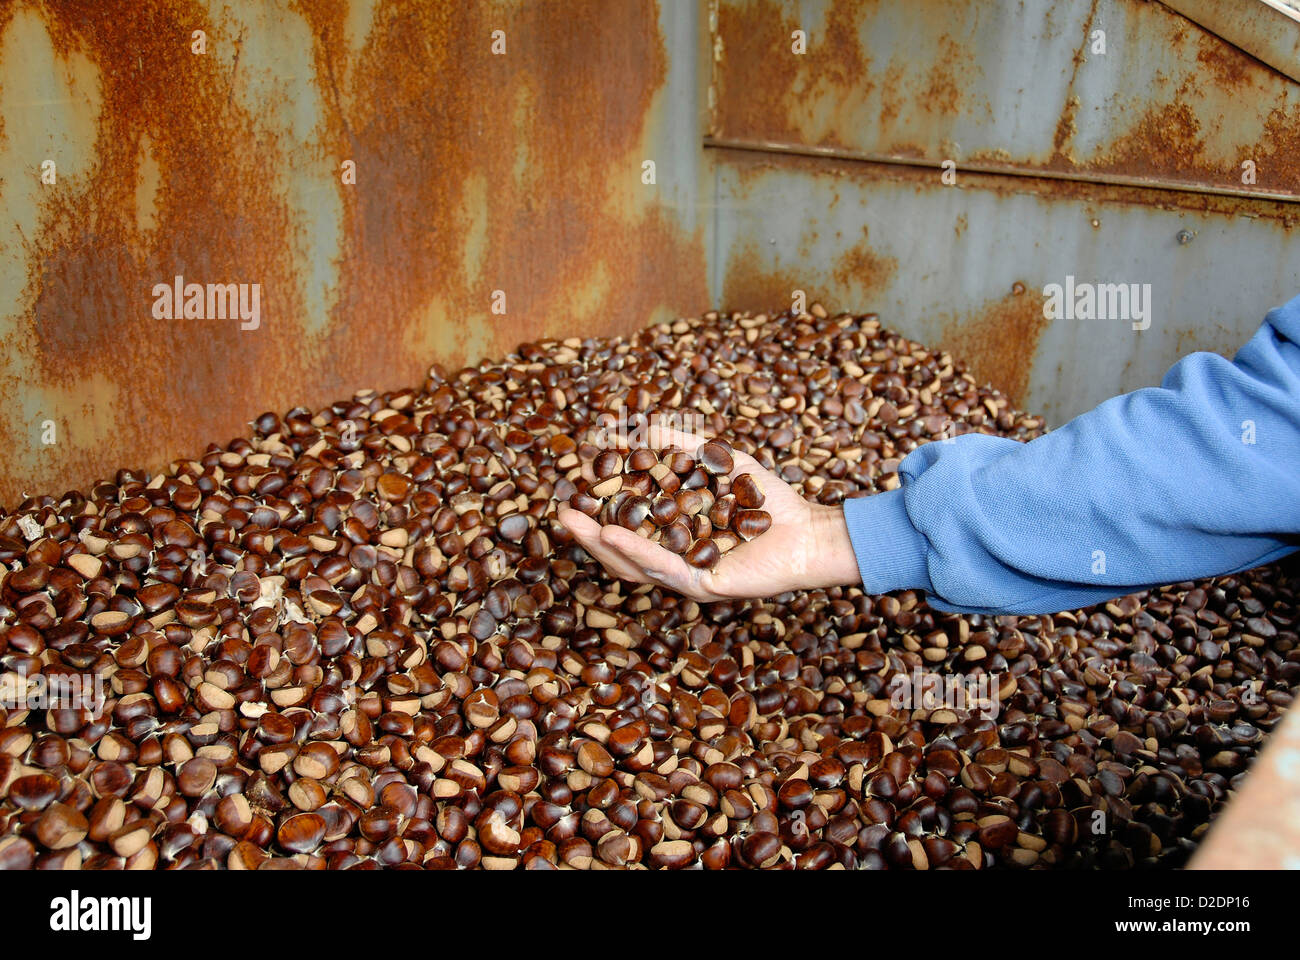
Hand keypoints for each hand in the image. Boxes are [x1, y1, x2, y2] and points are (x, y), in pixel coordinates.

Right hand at [555, 426, 860, 600]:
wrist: (809, 531)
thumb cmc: (770, 500)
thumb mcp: (719, 462)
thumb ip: (681, 445)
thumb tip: (640, 425)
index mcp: (674, 534)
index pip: (627, 521)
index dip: (598, 504)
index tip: (573, 481)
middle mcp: (675, 559)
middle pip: (619, 550)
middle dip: (587, 531)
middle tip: (560, 509)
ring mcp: (686, 575)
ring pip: (633, 565)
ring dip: (600, 542)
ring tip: (573, 521)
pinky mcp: (702, 585)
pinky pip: (662, 569)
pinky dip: (635, 550)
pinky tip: (613, 534)